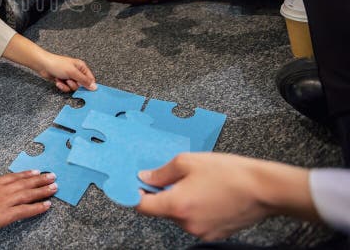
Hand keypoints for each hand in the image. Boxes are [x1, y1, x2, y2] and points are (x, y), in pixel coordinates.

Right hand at [0, 170, 55, 230]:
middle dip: (40, 180)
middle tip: (52, 176)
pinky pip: (26, 211)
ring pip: (29, 195)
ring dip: (43, 191)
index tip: (36, 171)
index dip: (26, 174)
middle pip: (25, 184)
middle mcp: (3, 190)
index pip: (14, 177)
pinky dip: (37, 208)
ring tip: (54, 187)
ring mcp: (6, 202)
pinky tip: (47, 206)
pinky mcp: (7, 215)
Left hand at [37, 50, 96, 91]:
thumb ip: (84, 80)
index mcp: (81, 67)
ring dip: (67, 85)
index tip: (86, 90)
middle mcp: (77, 72)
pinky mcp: (63, 81)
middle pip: (81, 85)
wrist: (43, 65)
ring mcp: (69, 77)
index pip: (90, 79)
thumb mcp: (73, 72)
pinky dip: (62, 85)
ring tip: (61, 79)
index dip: (89, 85)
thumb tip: (94, 87)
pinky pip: (66, 88)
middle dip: (74, 84)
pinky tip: (57, 81)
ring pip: (73, 87)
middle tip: (69, 80)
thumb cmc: (58, 65)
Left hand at [136, 153, 312, 240]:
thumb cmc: (229, 173)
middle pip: (161, 211)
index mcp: (176, 205)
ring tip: (199, 184)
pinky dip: (196, 209)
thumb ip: (162, 172)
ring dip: (181, 201)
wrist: (264, 190)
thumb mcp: (188, 162)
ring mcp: (201, 232)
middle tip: (173, 177)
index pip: (142, 207)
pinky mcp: (215, 235)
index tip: (132, 186)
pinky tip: (209, 195)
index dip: (134, 195)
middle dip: (163, 194)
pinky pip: (195, 221)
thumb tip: (146, 177)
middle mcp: (186, 224)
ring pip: (179, 216)